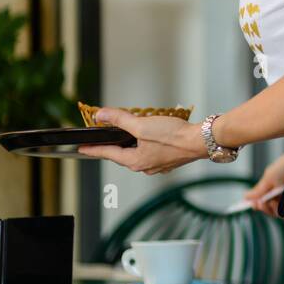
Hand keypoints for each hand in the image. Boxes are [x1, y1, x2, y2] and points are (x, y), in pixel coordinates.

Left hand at [77, 108, 207, 174]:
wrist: (201, 141)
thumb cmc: (175, 137)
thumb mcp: (142, 125)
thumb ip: (120, 120)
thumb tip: (102, 116)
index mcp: (136, 161)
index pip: (108, 153)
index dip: (93, 149)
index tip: (82, 149)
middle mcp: (146, 166)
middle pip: (122, 154)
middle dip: (114, 145)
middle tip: (105, 137)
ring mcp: (158, 165)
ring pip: (138, 153)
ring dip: (132, 143)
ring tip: (130, 133)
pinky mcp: (169, 160)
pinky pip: (151, 152)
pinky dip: (146, 144)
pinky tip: (151, 136)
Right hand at [246, 144, 283, 216]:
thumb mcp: (270, 176)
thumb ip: (259, 189)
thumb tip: (246, 197)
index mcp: (279, 185)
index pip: (266, 198)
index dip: (257, 201)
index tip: (247, 203)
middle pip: (271, 207)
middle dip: (261, 206)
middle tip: (256, 204)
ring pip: (278, 213)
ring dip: (268, 209)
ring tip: (263, 202)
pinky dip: (278, 213)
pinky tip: (273, 204)